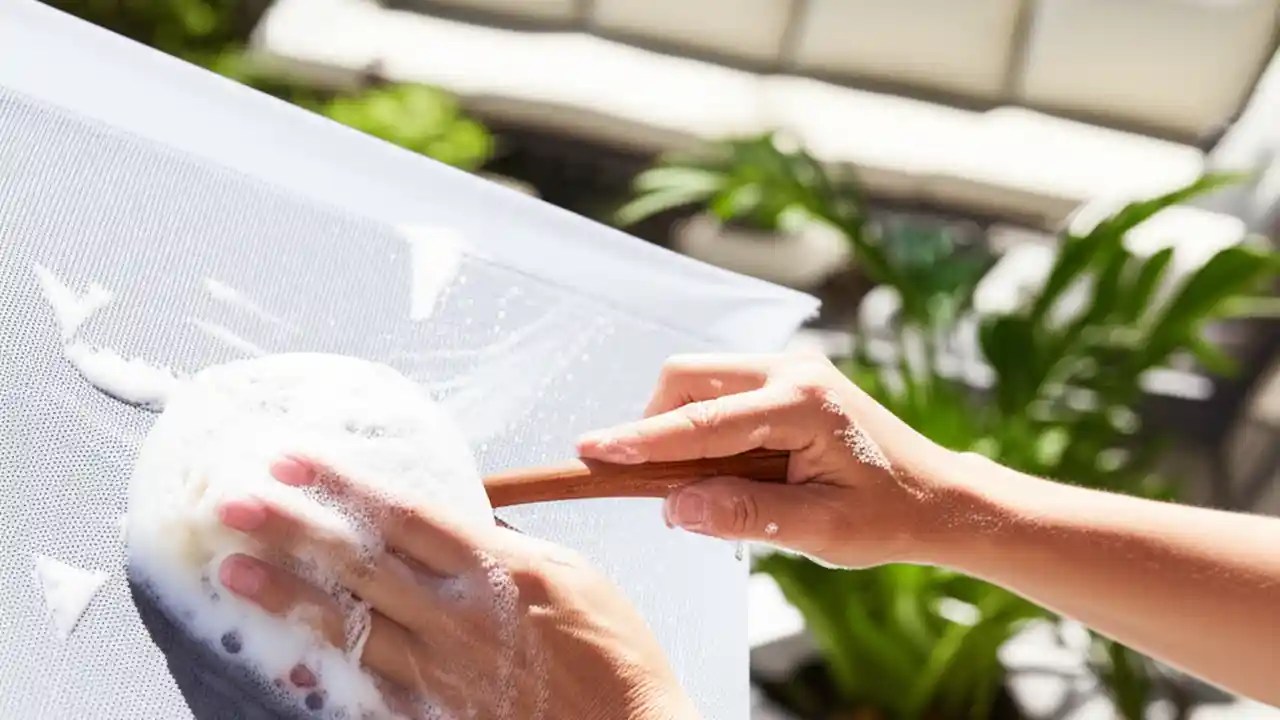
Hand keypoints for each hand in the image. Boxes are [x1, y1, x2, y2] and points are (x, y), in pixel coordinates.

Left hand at [216, 457, 697, 719]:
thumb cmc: (613, 651)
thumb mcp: (572, 574)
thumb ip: (506, 548)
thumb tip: (456, 526)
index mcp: (497, 569)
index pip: (403, 515)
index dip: (343, 485)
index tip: (293, 460)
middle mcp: (459, 617)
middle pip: (360, 565)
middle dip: (292, 530)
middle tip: (232, 505)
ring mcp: (443, 669)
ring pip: (350, 623)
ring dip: (287, 596)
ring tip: (232, 571)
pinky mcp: (437, 710)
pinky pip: (370, 683)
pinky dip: (324, 666)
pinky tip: (285, 651)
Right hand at [578, 353, 972, 567]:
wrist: (939, 496)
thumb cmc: (887, 517)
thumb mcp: (818, 531)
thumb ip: (746, 515)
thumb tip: (674, 507)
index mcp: (802, 404)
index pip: (701, 423)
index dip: (642, 440)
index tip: (592, 450)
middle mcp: (793, 370)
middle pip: (688, 378)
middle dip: (655, 425)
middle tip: (655, 484)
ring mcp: (791, 367)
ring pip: (699, 379)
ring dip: (679, 425)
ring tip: (701, 484)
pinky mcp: (788, 377)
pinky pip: (721, 388)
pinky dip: (703, 423)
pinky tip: (725, 468)